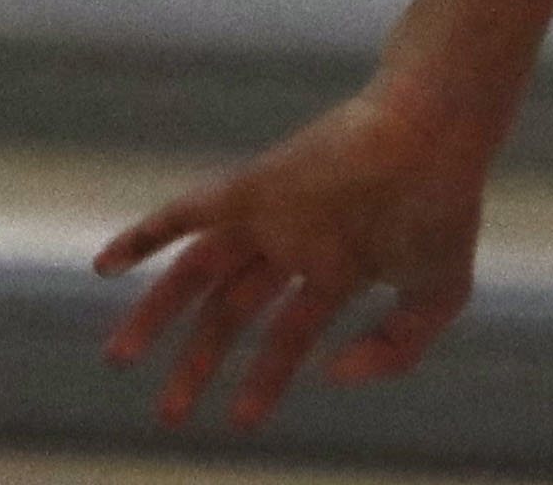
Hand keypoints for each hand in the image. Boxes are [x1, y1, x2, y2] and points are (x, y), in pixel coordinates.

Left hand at [94, 89, 487, 431]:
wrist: (438, 129)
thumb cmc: (445, 203)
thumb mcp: (439, 292)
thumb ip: (397, 348)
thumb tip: (329, 375)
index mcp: (338, 266)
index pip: (289, 334)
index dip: (265, 380)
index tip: (241, 423)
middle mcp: (296, 243)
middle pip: (231, 311)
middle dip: (198, 363)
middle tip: (170, 415)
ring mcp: (273, 215)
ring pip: (199, 272)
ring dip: (156, 314)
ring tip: (118, 359)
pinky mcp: (255, 186)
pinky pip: (188, 214)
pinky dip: (145, 236)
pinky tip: (107, 266)